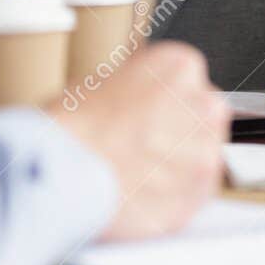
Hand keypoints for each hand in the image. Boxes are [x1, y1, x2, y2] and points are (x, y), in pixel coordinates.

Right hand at [49, 42, 230, 241]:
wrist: (58, 174)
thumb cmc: (69, 129)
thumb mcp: (100, 81)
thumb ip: (137, 88)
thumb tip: (139, 101)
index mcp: (181, 66)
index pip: (187, 83)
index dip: (160, 104)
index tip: (143, 117)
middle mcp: (204, 105)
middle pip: (200, 120)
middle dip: (174, 134)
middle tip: (135, 148)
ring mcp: (206, 153)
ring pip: (198, 160)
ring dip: (173, 167)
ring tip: (131, 173)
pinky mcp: (197, 195)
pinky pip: (190, 196)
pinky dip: (168, 199)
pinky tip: (136, 195)